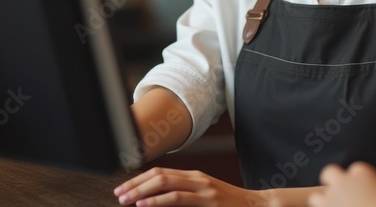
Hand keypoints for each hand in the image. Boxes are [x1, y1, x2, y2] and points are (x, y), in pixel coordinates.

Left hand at [114, 167, 263, 205]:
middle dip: (135, 184)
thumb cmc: (229, 206)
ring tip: (127, 200)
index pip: (159, 172)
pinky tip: (146, 205)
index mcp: (193, 176)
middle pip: (158, 174)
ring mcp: (203, 188)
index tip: (123, 188)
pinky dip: (158, 201)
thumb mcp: (204, 198)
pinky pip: (178, 198)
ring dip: (141, 192)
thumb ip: (183, 196)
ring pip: (165, 182)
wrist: (257, 206)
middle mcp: (196, 178)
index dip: (138, 179)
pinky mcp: (208, 200)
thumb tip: (156, 202)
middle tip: (119, 194)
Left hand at [307, 163, 375, 206]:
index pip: (356, 171)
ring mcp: (332, 200)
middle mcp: (343, 182)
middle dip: (333, 182)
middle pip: (329, 173)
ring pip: (316, 197)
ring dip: (324, 203)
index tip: (365, 192)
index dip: (361, 182)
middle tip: (342, 194)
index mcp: (361, 172)